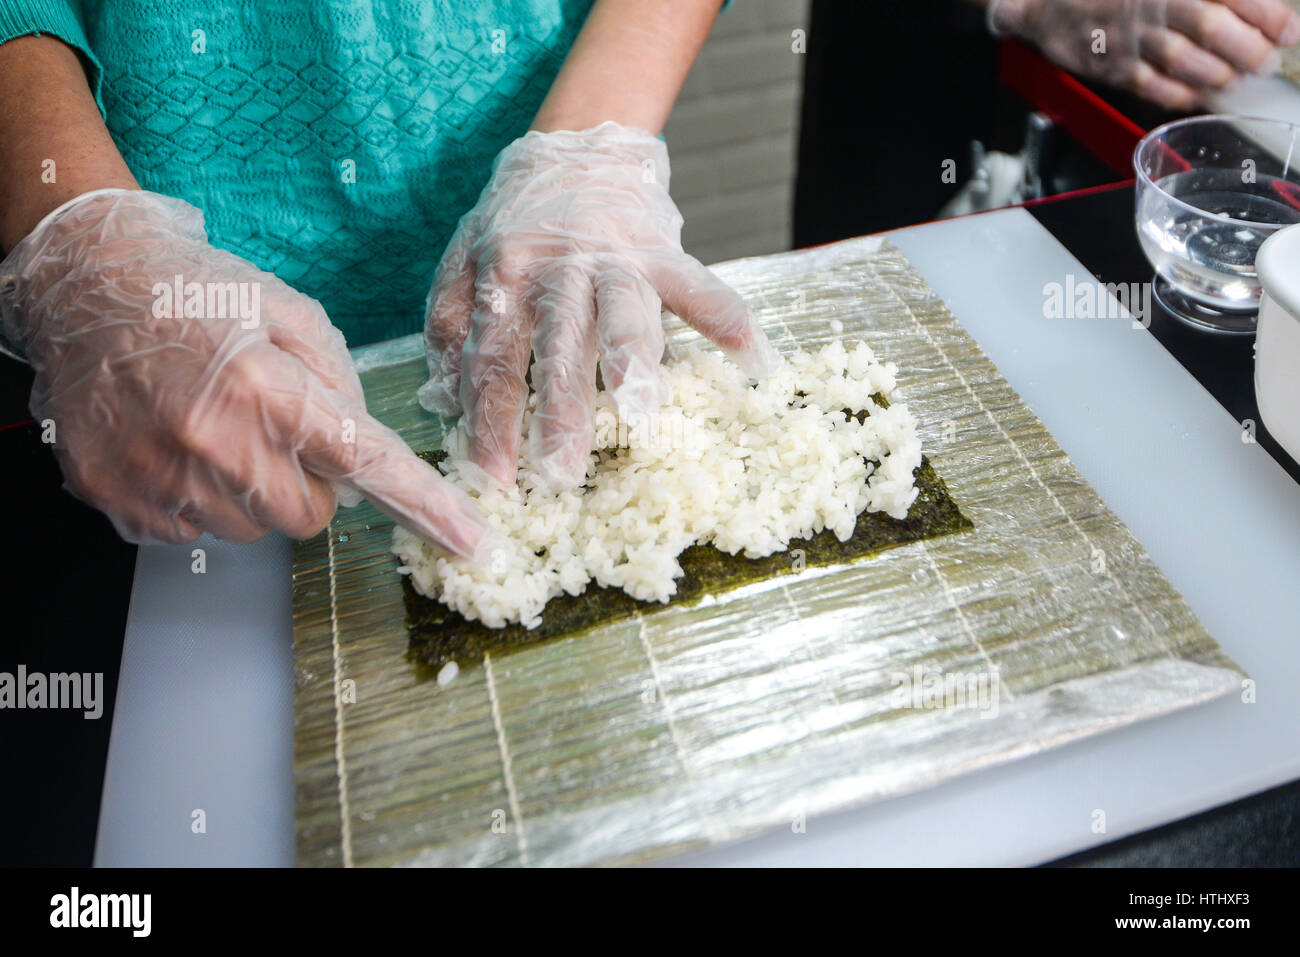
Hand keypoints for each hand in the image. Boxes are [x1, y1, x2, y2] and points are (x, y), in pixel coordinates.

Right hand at [0, 188, 489, 555]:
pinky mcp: (119, 501)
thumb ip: (339, 381)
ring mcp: (162, 479)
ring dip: (248, 490)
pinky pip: (191, 530)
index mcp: (268, 389)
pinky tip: (174, 442)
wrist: (81, 285)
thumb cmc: (192, 291)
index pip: (368, 465)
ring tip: (213, 426)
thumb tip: (359, 445)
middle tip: (271, 427)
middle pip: (308, 515)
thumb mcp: (287, 311)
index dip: (428, 508)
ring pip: (251, 528)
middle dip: (307, 481)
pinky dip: (195, 497)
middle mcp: (216, 444)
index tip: (476, 545)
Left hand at [420, 121, 779, 487]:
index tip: (493, 478)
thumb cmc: (517, 219)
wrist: (576, 143)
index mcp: (503, 279)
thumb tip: (444, 399)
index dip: (491, 423)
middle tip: (560, 472)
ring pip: (621, 317)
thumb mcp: (464, 260)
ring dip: (632, 363)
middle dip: (558, 414)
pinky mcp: (661, 250)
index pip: (492, 363)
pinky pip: (697, 286)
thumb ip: (450, 324)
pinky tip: (754, 358)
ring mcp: (612, 260)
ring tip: (642, 411)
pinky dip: (726, 318)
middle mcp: (556, 272)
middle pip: (556, 351)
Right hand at [989, 0, 1299, 108]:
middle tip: (1266, 60)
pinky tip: (1198, 94)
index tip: (1289, 32)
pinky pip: (1152, 86)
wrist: (1045, 1)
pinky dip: (1180, 94)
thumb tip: (1250, 0)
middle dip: (1250, 49)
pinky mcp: (1111, 66)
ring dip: (1220, 75)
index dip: (1269, 16)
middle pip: (1213, 27)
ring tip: (1236, 79)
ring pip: (1185, 61)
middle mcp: (1152, 4)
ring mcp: (1131, 38)